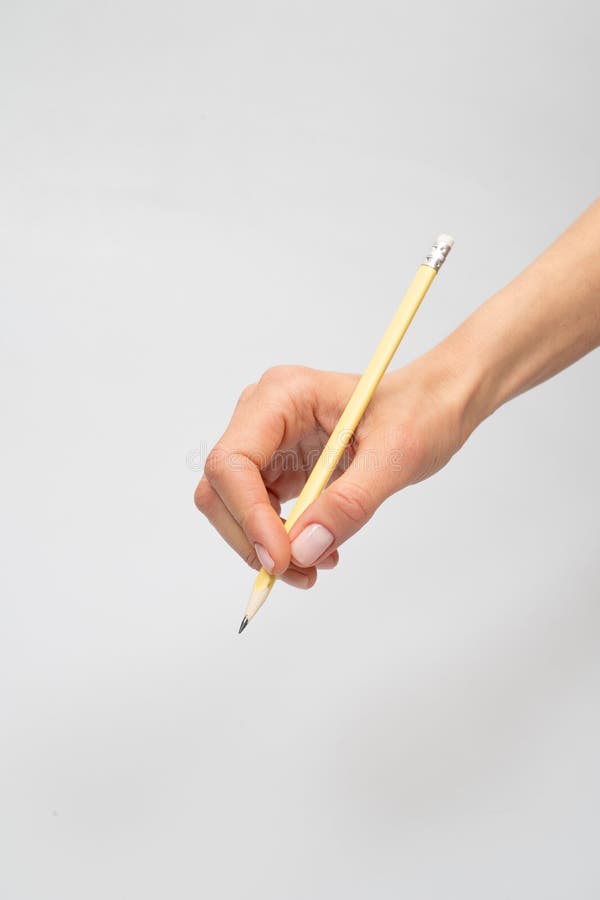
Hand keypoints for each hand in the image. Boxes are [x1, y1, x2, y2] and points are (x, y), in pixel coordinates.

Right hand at [195, 359, 467, 587]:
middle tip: (298, 573)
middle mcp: (263, 415)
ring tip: (317, 566)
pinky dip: (281, 542)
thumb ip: (350, 502)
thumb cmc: (421, 411)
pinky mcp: (280, 467)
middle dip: (251, 538)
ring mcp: (268, 443)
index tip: (281, 559)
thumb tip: (303, 550)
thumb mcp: (397, 455)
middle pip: (221, 488)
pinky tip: (320, 550)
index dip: (248, 514)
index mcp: (283, 395)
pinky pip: (259, 514)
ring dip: (265, 547)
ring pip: (234, 507)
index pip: (233, 461)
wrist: (435, 405)